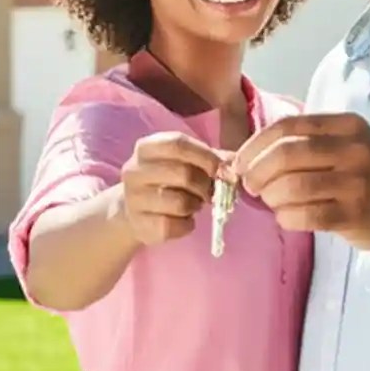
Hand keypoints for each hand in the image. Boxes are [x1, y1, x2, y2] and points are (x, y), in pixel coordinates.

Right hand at [120, 131, 222, 245]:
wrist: (133, 210)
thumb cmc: (167, 180)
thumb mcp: (185, 162)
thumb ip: (210, 158)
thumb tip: (236, 162)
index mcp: (147, 148)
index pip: (178, 144)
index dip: (205, 155)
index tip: (220, 168)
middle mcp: (134, 171)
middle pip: (183, 174)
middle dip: (204, 185)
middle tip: (209, 192)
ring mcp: (133, 199)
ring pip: (180, 203)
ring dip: (195, 205)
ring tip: (193, 204)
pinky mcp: (138, 225)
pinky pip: (173, 226)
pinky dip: (186, 225)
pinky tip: (183, 220)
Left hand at [234, 113, 369, 250]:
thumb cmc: (367, 176)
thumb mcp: (346, 145)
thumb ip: (305, 144)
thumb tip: (243, 157)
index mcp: (347, 125)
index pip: (288, 127)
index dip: (255, 145)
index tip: (240, 162)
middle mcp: (354, 149)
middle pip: (286, 155)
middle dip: (257, 172)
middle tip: (248, 186)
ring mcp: (356, 182)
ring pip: (293, 186)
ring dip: (270, 197)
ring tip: (270, 202)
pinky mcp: (354, 214)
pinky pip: (306, 215)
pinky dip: (286, 217)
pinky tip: (285, 218)